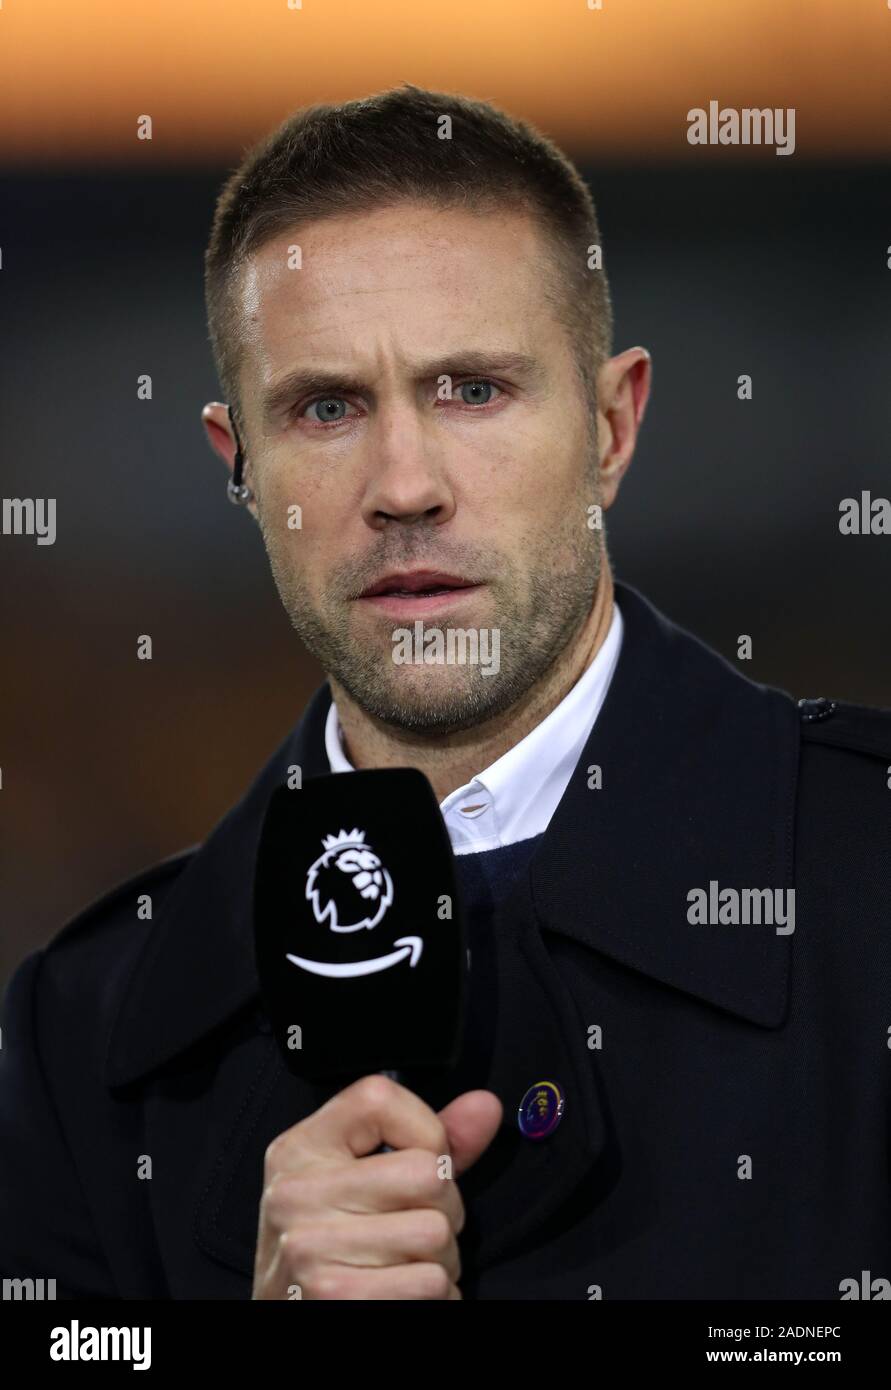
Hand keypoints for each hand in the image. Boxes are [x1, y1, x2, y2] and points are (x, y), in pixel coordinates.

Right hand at [252, 1073, 501, 1299]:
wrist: (293, 1314)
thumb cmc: (338, 1247)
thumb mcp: (367, 1180)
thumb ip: (428, 1141)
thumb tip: (486, 1105)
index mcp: (300, 1148)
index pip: (378, 1098)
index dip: (424, 1131)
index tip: (419, 1164)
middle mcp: (295, 1191)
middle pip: (425, 1173)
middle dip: (443, 1209)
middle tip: (418, 1231)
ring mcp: (308, 1246)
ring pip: (434, 1232)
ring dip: (440, 1259)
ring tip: (408, 1265)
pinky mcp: (334, 1296)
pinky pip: (430, 1283)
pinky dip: (436, 1296)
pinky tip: (403, 1292)